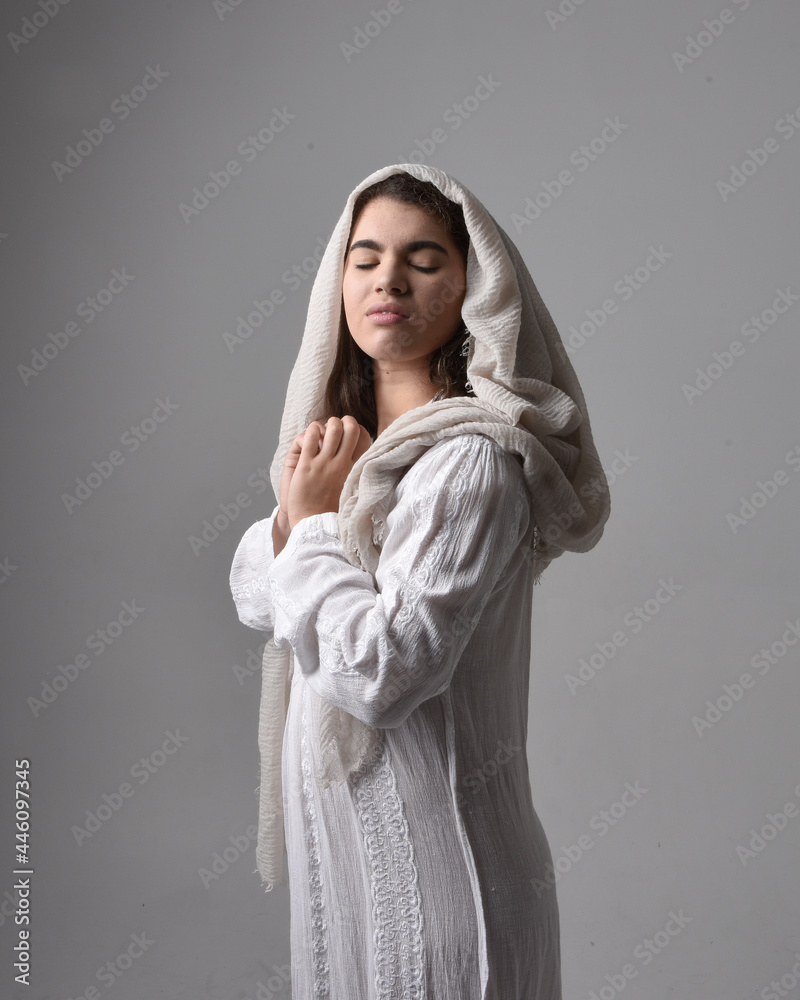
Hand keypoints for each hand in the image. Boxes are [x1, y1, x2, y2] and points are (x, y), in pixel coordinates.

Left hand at [282, 416, 371, 531]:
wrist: (314, 525)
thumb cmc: (332, 510)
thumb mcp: (353, 490)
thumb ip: (357, 472)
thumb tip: (361, 458)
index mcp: (355, 469)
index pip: (364, 436)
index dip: (356, 428)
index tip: (347, 435)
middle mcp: (342, 464)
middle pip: (351, 427)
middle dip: (342, 421)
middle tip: (333, 430)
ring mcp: (324, 464)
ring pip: (332, 427)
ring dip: (325, 425)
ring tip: (320, 434)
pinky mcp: (306, 466)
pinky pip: (309, 437)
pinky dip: (309, 432)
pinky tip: (308, 440)